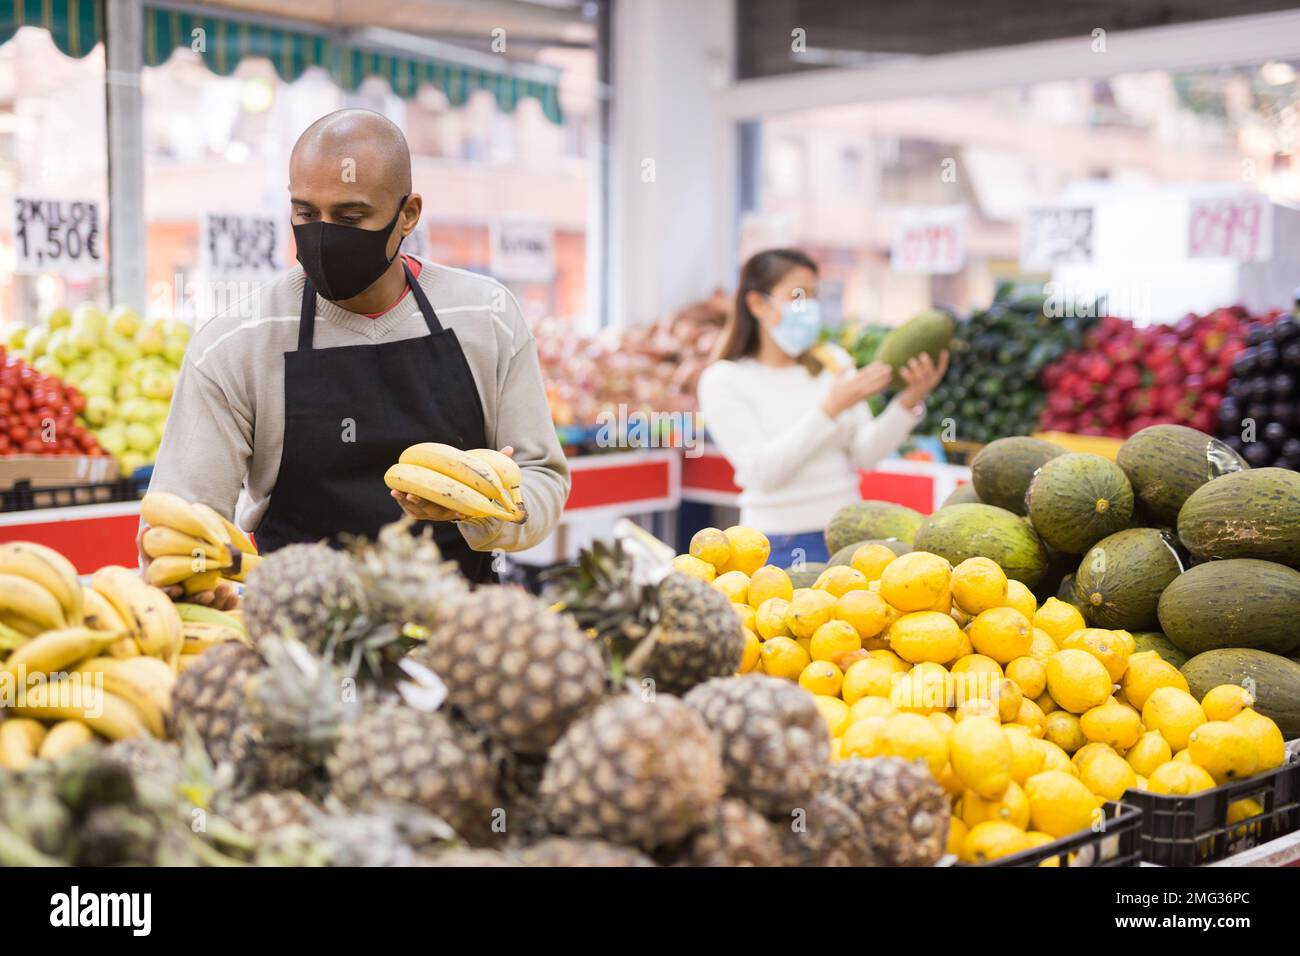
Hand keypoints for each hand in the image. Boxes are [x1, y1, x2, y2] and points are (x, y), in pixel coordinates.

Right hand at [137, 522, 238, 609]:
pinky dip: (228, 604)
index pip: (165, 595)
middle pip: (190, 604)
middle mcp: (180, 602)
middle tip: (209, 594)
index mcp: (164, 591)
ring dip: (217, 600)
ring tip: (226, 588)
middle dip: (199, 600)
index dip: (170, 593)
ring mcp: (197, 606)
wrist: (183, 573)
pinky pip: (222, 609)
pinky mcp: (213, 608)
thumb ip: (147, 547)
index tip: (178, 589)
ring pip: (208, 608)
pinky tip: (235, 597)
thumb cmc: (164, 566)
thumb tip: (144, 529)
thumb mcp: (153, 558)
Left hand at [391, 446, 514, 521]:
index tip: (441, 502)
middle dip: (421, 504)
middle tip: (410, 494)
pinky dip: (402, 503)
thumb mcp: (488, 475)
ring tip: (396, 492)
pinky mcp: (425, 509)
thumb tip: (510, 449)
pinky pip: (413, 511)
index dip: (448, 508)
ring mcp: (436, 512)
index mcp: (464, 504)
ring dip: (406, 504)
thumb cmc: (478, 485)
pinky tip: (395, 492)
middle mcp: (449, 511)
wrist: (470, 497)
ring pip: (420, 512)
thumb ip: (498, 462)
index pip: (455, 509)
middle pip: (433, 512)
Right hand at [822, 363, 892, 417]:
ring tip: (890, 376)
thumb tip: (854, 359)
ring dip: (882, 382)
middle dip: (880, 373)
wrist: (833, 407)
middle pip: (871, 379)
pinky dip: (879, 389)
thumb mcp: (836, 378)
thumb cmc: (834, 391)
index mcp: (850, 382)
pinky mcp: (862, 400)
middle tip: (889, 368)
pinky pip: (872, 394)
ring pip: (873, 387)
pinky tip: (885, 385)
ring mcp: (859, 395)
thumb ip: (844, 368)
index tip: (881, 363)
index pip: (864, 373)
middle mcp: (856, 388)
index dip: (873, 368)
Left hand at [896, 350, 948, 410]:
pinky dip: (905, 373)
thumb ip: (928, 365)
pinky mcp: (913, 387)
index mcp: (936, 377)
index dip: (944, 360)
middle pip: (929, 371)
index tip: (944, 350)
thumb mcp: (928, 375)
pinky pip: (910, 380)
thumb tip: (924, 350)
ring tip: (911, 360)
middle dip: (926, 362)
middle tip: (922, 354)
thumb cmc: (921, 381)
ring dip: (915, 366)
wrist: (915, 397)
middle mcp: (930, 381)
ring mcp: (922, 384)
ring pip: (919, 375)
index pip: (942, 369)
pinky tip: (902, 369)